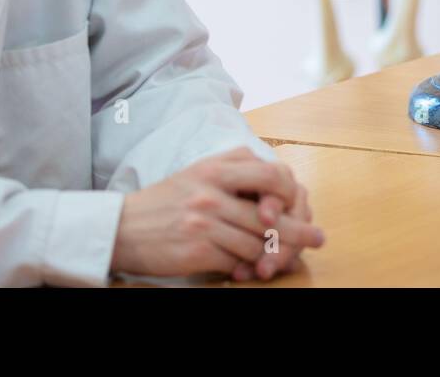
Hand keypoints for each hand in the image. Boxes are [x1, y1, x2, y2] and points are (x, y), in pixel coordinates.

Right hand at [110, 147, 323, 279]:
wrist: (122, 227)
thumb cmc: (166, 200)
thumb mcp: (199, 172)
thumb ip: (236, 170)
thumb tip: (278, 186)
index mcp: (216, 167)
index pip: (271, 174)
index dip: (289, 192)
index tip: (296, 205)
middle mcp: (213, 191)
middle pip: (270, 213)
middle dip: (298, 230)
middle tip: (317, 239)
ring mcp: (205, 221)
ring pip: (258, 241)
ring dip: (274, 255)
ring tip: (284, 260)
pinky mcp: (196, 250)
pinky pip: (236, 261)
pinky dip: (248, 268)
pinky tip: (252, 270)